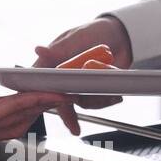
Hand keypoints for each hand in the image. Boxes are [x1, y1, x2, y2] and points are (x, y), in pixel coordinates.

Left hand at [0, 45, 73, 142]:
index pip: (4, 113)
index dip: (25, 104)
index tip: (41, 93)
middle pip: (17, 122)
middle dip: (40, 108)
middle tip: (58, 97)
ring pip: (17, 119)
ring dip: (38, 105)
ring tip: (55, 95)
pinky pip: (6, 111)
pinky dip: (26, 102)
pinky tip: (39, 94)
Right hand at [34, 16, 133, 134]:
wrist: (121, 36)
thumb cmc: (94, 31)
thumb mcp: (75, 38)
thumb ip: (58, 49)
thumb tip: (38, 50)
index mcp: (52, 63)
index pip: (42, 84)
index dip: (45, 97)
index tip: (54, 105)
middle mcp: (62, 77)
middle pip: (59, 101)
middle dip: (69, 116)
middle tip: (74, 128)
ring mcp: (77, 85)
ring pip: (81, 104)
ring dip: (96, 100)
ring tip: (109, 89)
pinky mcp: (92, 91)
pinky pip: (96, 103)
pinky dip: (106, 99)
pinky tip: (114, 93)